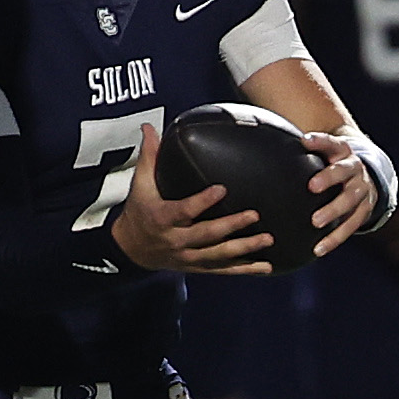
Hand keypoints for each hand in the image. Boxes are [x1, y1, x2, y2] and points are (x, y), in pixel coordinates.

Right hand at [111, 124, 275, 273]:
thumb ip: (148, 156)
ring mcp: (187, 256)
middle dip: (231, 226)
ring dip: (244, 248)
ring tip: (267, 239)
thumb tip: (148, 128)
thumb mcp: (139, 185)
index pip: (184, 211)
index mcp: (163, 218)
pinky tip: (265, 266)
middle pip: (206, 235)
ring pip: (218, 255)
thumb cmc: (139, 212)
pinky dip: (244, 269)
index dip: (202, 202)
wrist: (132, 248)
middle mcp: (176, 240)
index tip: (221, 189)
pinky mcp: (197, 266)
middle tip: (254, 215)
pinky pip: (222, 270)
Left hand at [301, 132, 374, 255]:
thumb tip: (259, 134)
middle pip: (344, 171)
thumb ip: (298, 148)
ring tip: (315, 223)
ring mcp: (362, 189)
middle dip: (329, 178)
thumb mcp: (322, 151)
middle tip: (311, 187)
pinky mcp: (365, 210)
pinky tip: (319, 249)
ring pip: (350, 199)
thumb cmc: (330, 163)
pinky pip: (352, 225)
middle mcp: (354, 168)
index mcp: (341, 151)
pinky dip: (336, 237)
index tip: (305, 141)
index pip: (331, 142)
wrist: (364, 176)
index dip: (320, 141)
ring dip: (333, 211)